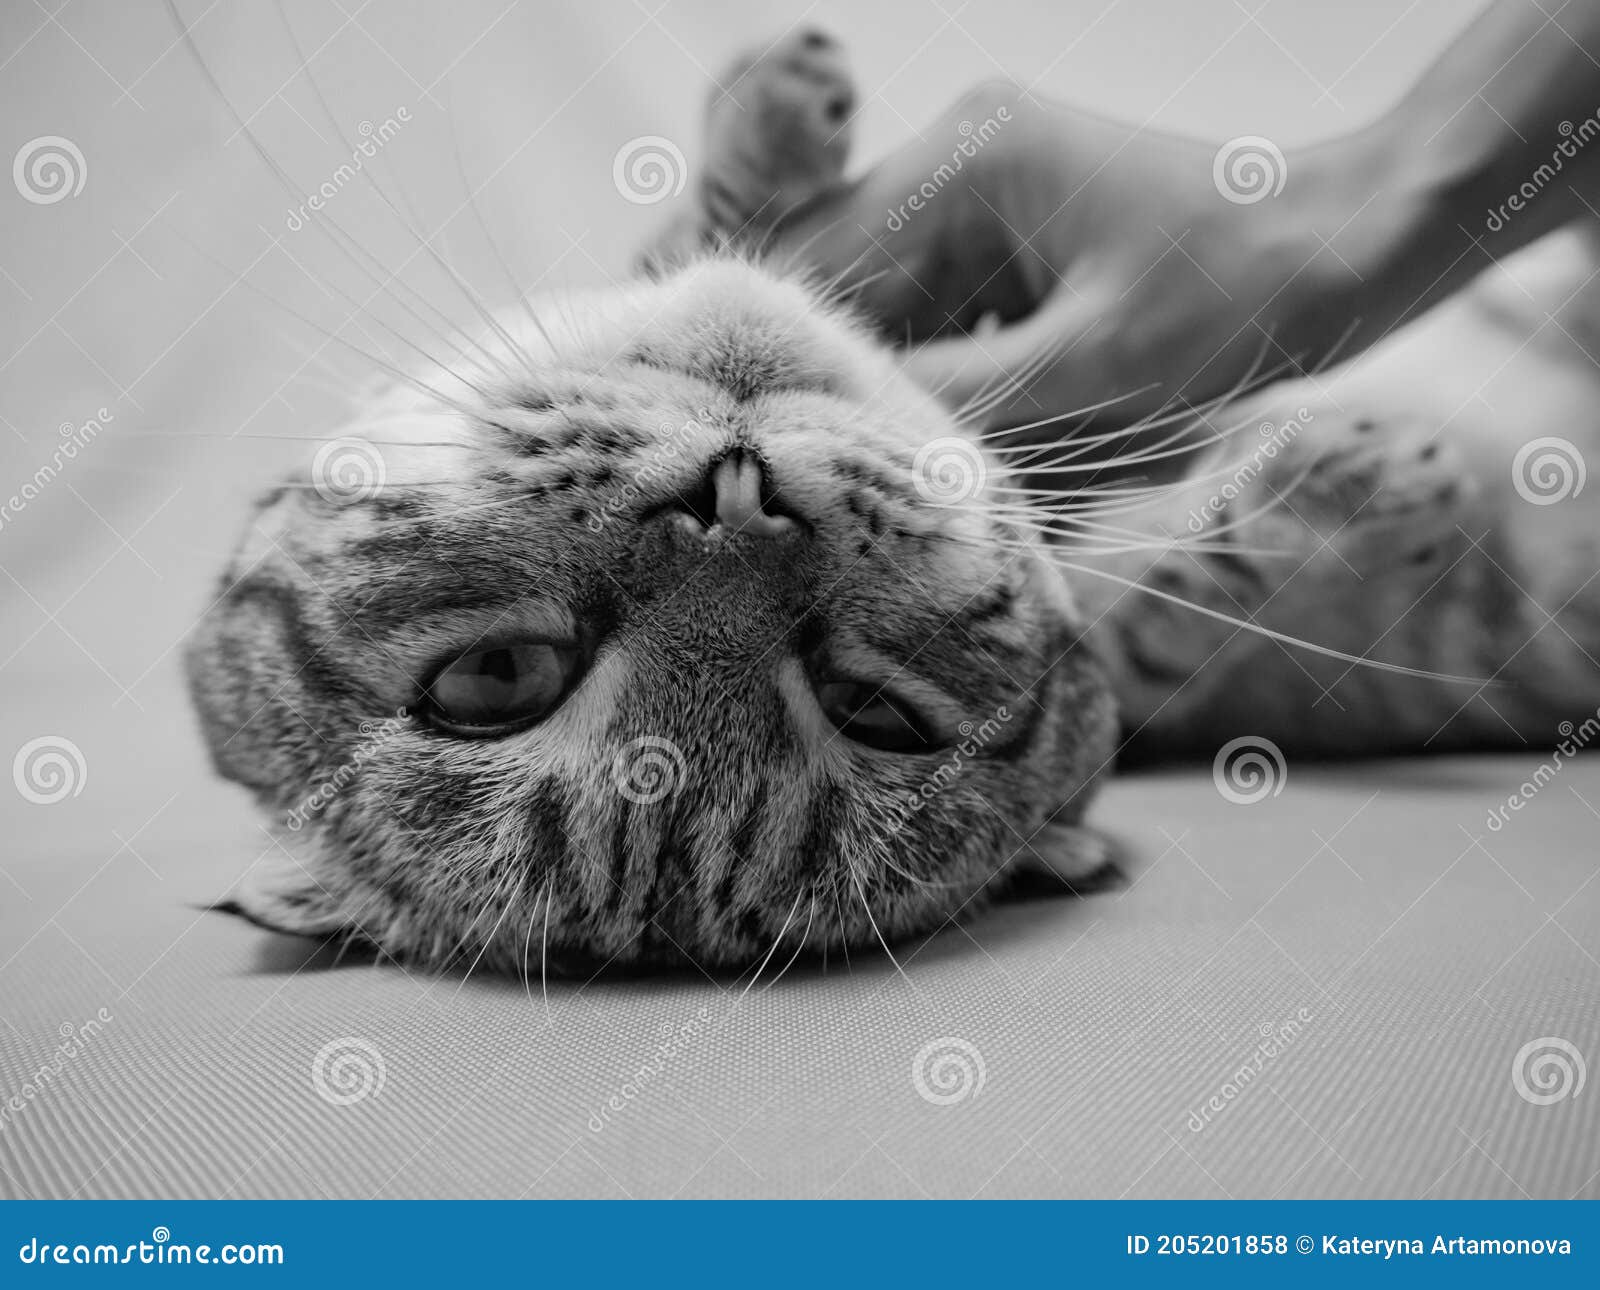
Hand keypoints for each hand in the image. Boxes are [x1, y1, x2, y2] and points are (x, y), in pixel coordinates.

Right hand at [760, 81, 1387, 432]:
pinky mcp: (1011, 248)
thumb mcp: (1093, 362)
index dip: (794, 351)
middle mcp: (959, 164)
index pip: (823, 260)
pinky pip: (942, 325)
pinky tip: (971, 439)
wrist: (1347, 253)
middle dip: (851, 377)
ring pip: (891, 314)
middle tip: (840, 468)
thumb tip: (845, 433)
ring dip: (901, 389)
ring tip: (914, 463)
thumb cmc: (1240, 291)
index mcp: (968, 161)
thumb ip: (959, 398)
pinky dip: (947, 385)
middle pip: (848, 287)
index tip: (774, 440)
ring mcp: (983, 205)